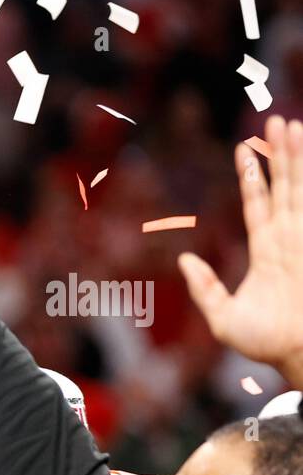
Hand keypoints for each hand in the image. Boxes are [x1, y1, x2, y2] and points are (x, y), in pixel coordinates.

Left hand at [179, 117, 302, 388]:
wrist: (297, 355)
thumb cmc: (263, 342)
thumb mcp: (222, 316)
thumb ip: (205, 287)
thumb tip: (184, 259)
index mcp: (266, 251)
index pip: (257, 204)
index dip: (252, 176)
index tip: (244, 148)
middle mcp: (288, 239)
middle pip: (284, 186)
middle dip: (281, 154)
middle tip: (276, 120)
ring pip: (300, 189)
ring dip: (297, 158)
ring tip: (293, 124)